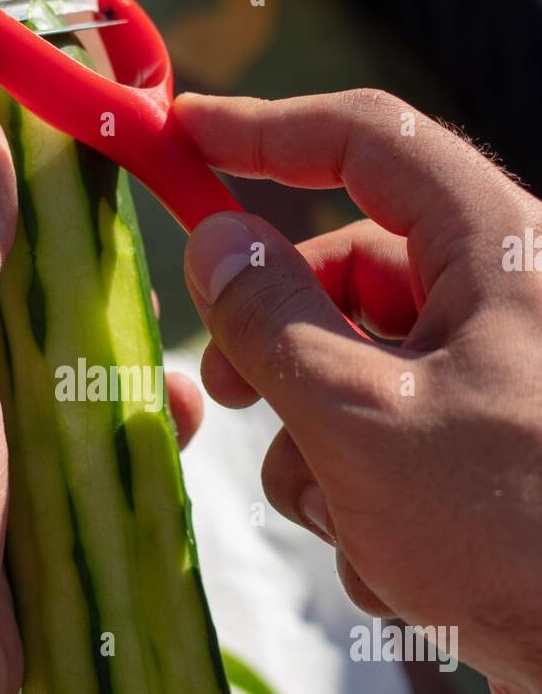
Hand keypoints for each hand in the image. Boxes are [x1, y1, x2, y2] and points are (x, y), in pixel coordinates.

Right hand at [178, 88, 541, 693]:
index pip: (370, 142)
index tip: (184, 134)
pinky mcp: (482, 451)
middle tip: (221, 393)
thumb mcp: (360, 417)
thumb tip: (212, 242)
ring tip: (347, 517)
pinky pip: (387, 439)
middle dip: (278, 340)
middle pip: (348, 271)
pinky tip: (394, 563)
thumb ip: (271, 321)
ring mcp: (490, 380)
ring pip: (356, 369)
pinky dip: (362, 494)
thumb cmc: (510, 530)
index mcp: (498, 251)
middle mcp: (501, 300)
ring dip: (319, 447)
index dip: (267, 130)